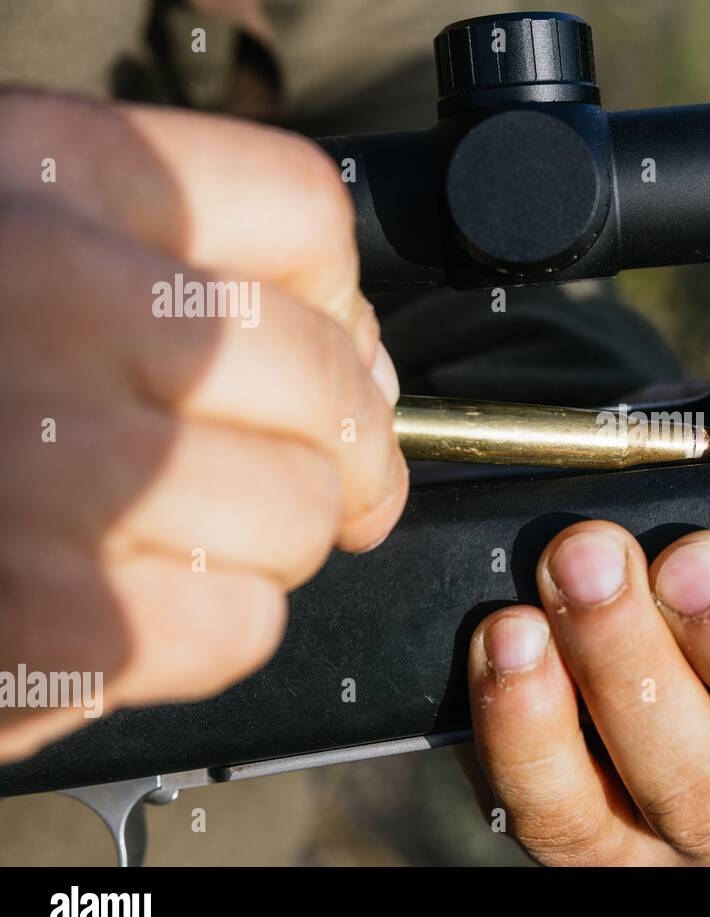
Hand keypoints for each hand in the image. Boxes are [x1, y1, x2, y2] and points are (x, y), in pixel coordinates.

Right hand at [0, 91, 406, 759]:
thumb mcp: (7, 246)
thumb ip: (159, 264)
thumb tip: (357, 351)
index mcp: (37, 174)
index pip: (301, 211)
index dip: (342, 299)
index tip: (336, 352)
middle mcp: (49, 296)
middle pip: (326, 378)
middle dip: (346, 446)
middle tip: (319, 476)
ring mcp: (53, 461)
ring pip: (299, 509)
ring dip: (268, 542)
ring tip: (183, 535)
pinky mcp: (51, 617)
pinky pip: (239, 624)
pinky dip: (209, 632)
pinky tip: (132, 603)